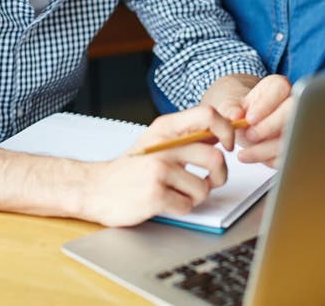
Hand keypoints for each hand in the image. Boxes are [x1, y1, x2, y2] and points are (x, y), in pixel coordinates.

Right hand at [82, 106, 233, 226]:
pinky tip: (166, 202)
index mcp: (165, 127)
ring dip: (197, 196)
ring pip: (204, 187)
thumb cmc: (131, 166)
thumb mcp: (157, 141)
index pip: (208, 115)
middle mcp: (164, 145)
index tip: (228, 144)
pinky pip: (188, 206)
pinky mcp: (156, 195)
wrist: (96, 187)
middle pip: (214, 157)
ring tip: (180, 192)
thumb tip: (221, 133)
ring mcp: (159, 170)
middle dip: (220, 175)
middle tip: (213, 180)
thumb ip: (186, 135)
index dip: (227, 130)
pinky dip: (182, 208)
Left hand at [200, 73, 292, 167]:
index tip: (250, 118)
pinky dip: (270, 160)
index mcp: (277, 86)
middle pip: (292, 112)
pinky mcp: (295, 145)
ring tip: (245, 153)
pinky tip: (254, 157)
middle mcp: (291, 102)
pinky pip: (289, 155)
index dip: (266, 104)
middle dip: (269, 128)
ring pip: (291, 137)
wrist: (241, 123)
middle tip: (249, 135)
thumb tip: (235, 115)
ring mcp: (296, 124)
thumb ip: (230, 108)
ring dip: (266, 149)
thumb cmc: (238, 109)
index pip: (281, 88)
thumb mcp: (228, 104)